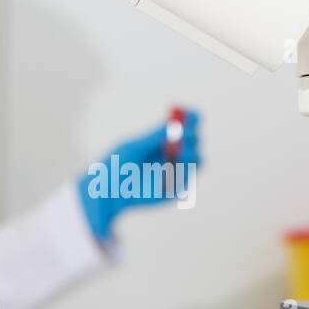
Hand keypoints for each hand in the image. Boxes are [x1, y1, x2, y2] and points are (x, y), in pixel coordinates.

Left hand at [77, 108, 201, 241]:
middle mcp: (174, 152)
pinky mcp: (175, 189)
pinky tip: (168, 172)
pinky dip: (181, 173)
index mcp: (165, 137)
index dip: (193, 118)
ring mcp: (177, 170)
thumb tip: (175, 124)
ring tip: (180, 153)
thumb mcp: (135, 147)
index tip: (192, 116)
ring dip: (192, 154)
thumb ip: (154, 137)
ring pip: (198, 160)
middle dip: (192, 137)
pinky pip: (187, 179)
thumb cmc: (118, 165)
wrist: (109, 191)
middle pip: (195, 140)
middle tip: (184, 136)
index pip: (188, 124)